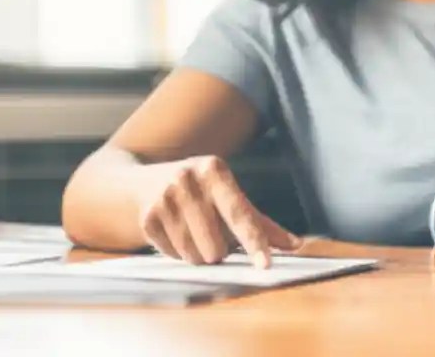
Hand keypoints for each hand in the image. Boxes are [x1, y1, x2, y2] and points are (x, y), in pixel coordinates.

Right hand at [137, 155, 300, 267]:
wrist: (139, 184)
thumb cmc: (198, 191)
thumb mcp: (227, 195)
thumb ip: (260, 222)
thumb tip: (295, 244)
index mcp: (214, 170)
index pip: (240, 214)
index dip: (254, 242)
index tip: (266, 263)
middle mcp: (188, 180)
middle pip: (217, 246)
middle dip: (218, 250)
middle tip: (211, 233)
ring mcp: (165, 198)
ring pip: (196, 256)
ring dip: (199, 254)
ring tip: (192, 232)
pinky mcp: (147, 218)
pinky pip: (175, 256)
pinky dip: (178, 252)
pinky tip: (174, 232)